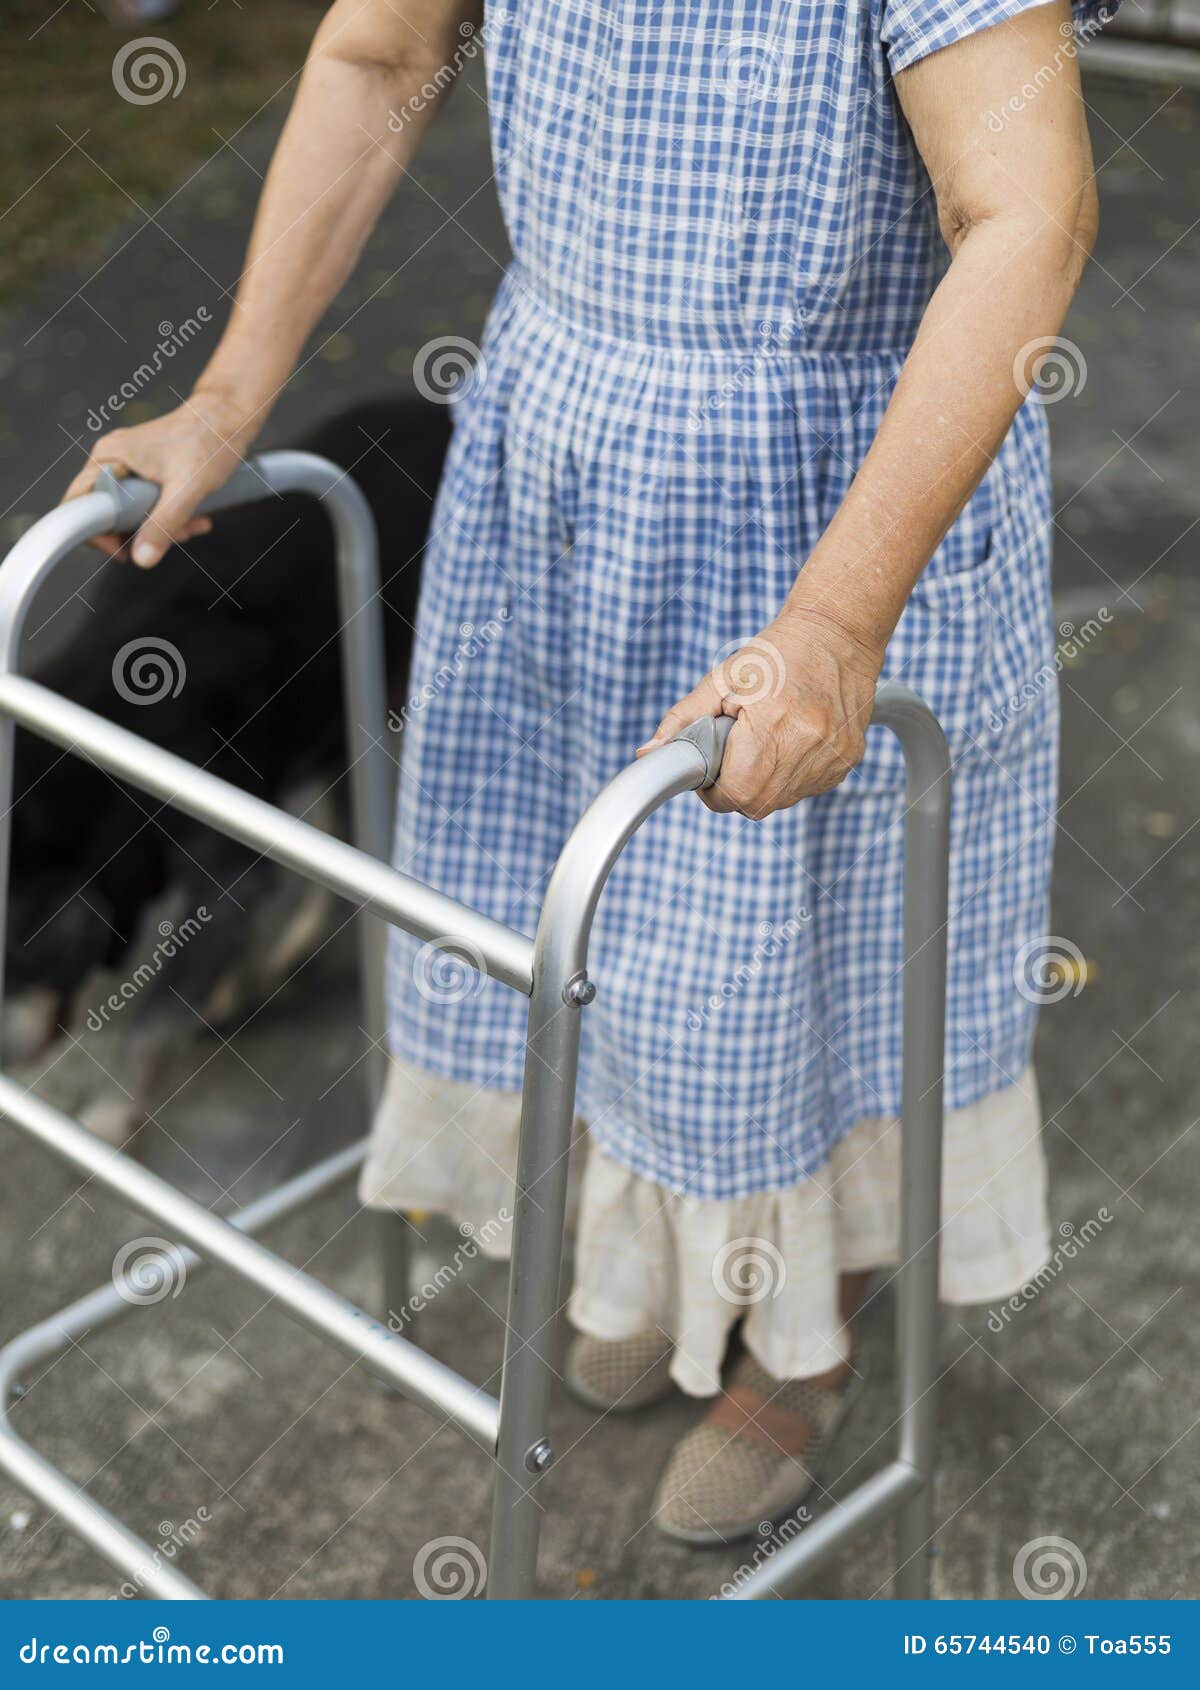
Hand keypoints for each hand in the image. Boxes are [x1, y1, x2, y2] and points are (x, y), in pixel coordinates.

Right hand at [62, 390, 259, 567]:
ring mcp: (129, 465)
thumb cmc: (209, 440)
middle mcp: (112, 460)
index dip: (96, 535)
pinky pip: (148, 505)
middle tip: (175, 537)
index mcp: (109, 458)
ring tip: (193, 526)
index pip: (78, 505)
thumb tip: (142, 559)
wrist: (230, 415)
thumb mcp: (187, 488)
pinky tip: (196, 518)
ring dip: (161, 529)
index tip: (124, 552)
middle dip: (141, 535)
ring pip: (132, 514)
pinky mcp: (147, 471)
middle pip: (107, 515)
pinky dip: (170, 517)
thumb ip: (163, 523)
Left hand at [639, 609, 883, 817]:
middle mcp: (808, 745)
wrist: (837, 633)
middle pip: (757, 805)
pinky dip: (790, 777)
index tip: (710, 774)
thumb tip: (646, 753)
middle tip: (733, 756)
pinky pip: (807, 789)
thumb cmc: (774, 654)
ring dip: (764, 784)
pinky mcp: (848, 761)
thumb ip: (682, 719)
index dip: (714, 792)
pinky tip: (790, 743)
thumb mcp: (721, 679)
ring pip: (782, 801)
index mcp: (772, 724)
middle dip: (736, 790)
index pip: (736, 794)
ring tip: (764, 741)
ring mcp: (833, 757)